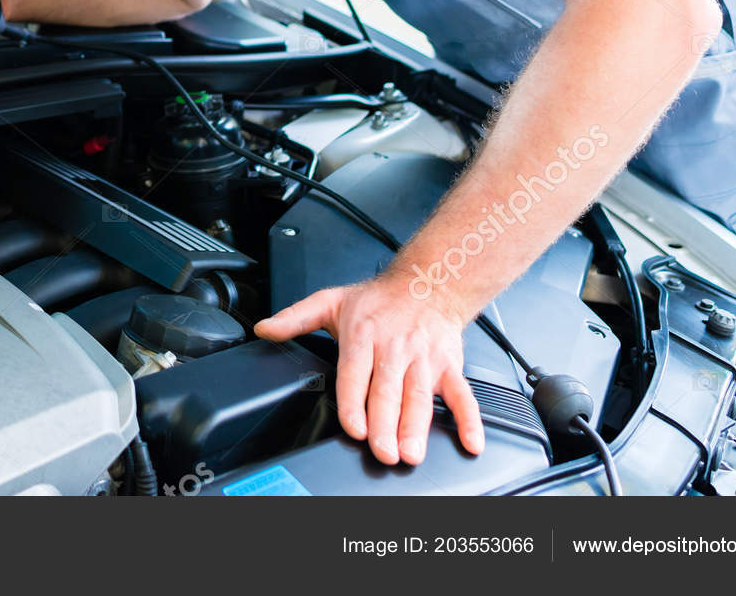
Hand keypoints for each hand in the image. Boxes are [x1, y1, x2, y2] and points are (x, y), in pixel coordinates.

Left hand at [254, 274, 484, 464]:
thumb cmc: (378, 299)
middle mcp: (394, 348)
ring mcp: (424, 359)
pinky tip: (471, 441)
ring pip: (420, 397)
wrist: (427, 282)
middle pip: (388, 391)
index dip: (354, 403)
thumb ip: (295, 319)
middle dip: (385, 424)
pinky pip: (462, 395)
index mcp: (362, 335)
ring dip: (417, 426)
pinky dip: (469, 419)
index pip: (355, 374)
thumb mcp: (330, 300)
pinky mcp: (449, 365)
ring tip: (412, 453)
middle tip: (384, 452)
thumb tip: (264, 329)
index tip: (354, 427)